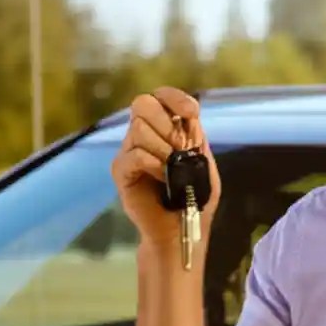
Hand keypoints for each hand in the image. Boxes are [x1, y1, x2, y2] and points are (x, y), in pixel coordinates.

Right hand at [110, 87, 221, 249]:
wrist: (181, 229)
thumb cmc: (195, 197)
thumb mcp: (204, 164)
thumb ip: (197, 139)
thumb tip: (188, 120)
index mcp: (167, 128)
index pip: (162, 96)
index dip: (174, 97)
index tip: (191, 113)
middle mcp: (145, 135)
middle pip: (143, 103)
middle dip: (166, 123)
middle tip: (179, 147)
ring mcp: (130, 151)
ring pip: (139, 129)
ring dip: (163, 148)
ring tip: (172, 169)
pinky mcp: (121, 170)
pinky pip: (135, 155)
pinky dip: (154, 164)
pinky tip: (164, 178)